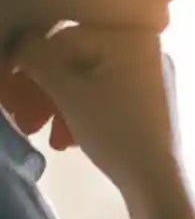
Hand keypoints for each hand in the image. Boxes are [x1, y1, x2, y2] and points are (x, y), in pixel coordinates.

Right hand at [9, 25, 184, 200]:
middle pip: (77, 63)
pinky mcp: (150, 104)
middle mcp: (146, 50)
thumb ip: (37, 59)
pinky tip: (64, 140)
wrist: (156, 181)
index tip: (9, 87)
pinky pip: (107, 98)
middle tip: (21, 116)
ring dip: (56, 106)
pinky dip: (81, 114)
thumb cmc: (114, 130)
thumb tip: (20, 39)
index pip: (65, 40)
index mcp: (132, 37)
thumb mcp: (68, 92)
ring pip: (88, 83)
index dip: (30, 63)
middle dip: (41, 91)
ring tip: (36, 131)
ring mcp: (151, 78)